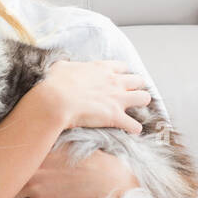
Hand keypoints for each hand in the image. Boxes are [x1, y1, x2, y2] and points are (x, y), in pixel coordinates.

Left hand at [12, 148, 137, 197]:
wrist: (103, 177)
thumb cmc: (85, 157)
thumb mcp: (62, 141)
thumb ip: (42, 141)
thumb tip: (25, 136)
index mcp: (36, 147)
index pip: (6, 153)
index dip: (2, 160)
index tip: (0, 162)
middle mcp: (31, 165)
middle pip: (2, 174)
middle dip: (2, 178)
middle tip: (4, 180)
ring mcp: (34, 184)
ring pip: (7, 194)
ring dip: (10, 193)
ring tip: (16, 192)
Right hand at [35, 59, 150, 133]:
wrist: (54, 101)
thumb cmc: (54, 83)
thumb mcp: (61, 67)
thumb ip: (69, 67)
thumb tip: (65, 68)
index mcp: (102, 68)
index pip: (123, 67)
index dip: (122, 74)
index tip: (118, 79)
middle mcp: (114, 81)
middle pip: (138, 80)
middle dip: (136, 88)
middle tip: (129, 95)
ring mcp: (117, 99)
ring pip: (144, 98)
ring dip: (140, 104)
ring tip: (135, 111)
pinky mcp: (115, 117)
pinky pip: (134, 125)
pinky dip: (134, 128)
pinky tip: (131, 130)